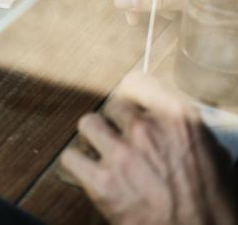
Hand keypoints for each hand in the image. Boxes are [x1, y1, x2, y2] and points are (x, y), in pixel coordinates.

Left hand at [60, 72, 237, 224]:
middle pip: (112, 106)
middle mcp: (146, 129)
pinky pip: (70, 157)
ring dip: (94, 138)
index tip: (131, 107)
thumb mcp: (213, 154)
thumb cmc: (213, 202)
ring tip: (103, 152)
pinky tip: (88, 171)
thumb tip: (169, 121)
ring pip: (88, 124)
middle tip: (122, 139)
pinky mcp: (102, 182)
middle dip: (117, 122)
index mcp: (178, 118)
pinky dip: (76, 164)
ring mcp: (121, 154)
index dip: (132, 96)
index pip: (137, 82)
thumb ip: (187, 131)